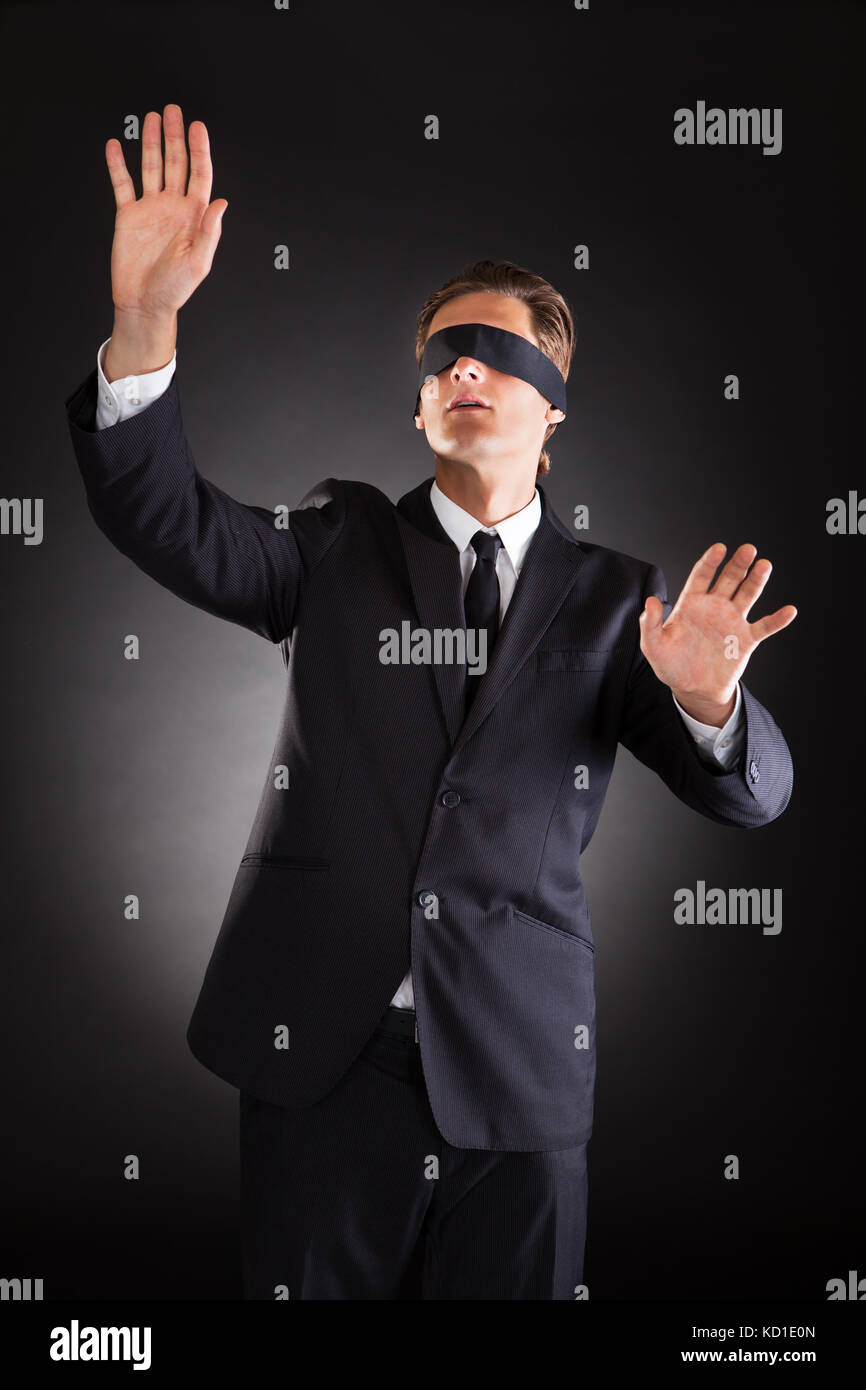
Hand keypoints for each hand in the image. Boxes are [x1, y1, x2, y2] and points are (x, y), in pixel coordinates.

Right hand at [105, 103, 226, 320]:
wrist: (144, 303)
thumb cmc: (174, 288)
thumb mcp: (198, 263)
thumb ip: (210, 232)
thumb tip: (221, 204)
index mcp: (193, 216)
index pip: (200, 175)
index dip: (199, 150)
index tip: (197, 127)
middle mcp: (173, 207)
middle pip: (176, 163)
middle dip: (175, 137)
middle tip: (173, 111)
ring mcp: (150, 209)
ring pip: (151, 167)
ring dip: (150, 142)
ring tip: (151, 118)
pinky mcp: (128, 215)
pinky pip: (122, 184)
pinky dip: (117, 165)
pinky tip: (114, 146)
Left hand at [639, 543, 796, 720]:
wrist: (693, 689)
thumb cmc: (671, 665)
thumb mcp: (654, 646)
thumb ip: (651, 624)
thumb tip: (650, 601)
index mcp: (692, 604)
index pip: (701, 576)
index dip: (710, 562)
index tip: (719, 548)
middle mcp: (715, 607)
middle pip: (729, 580)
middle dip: (738, 565)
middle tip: (748, 550)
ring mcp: (732, 621)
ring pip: (747, 595)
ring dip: (756, 581)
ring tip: (764, 565)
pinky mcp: (746, 639)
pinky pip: (765, 627)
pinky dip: (777, 620)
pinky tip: (789, 611)